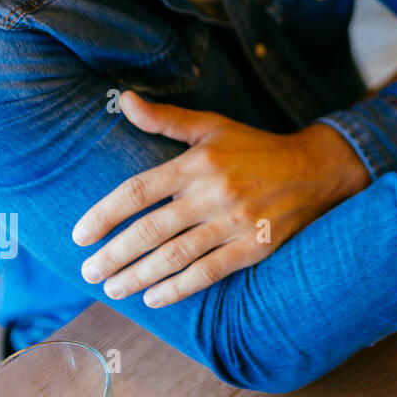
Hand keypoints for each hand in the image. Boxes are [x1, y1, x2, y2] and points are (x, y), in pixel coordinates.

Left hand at [72, 92, 366, 306]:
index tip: (79, 236)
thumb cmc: (256, 148)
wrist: (317, 170)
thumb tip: (125, 99)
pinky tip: (154, 297)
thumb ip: (166, 118)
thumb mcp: (213, 127)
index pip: (138, 191)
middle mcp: (215, 192)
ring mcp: (236, 221)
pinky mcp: (256, 246)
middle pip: (150, 230)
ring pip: (175, 256)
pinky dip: (178, 288)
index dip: (104, 215)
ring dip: (137, 276)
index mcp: (199, 162)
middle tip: (87, 271)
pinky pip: (209, 272)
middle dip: (113, 255)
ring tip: (112, 288)